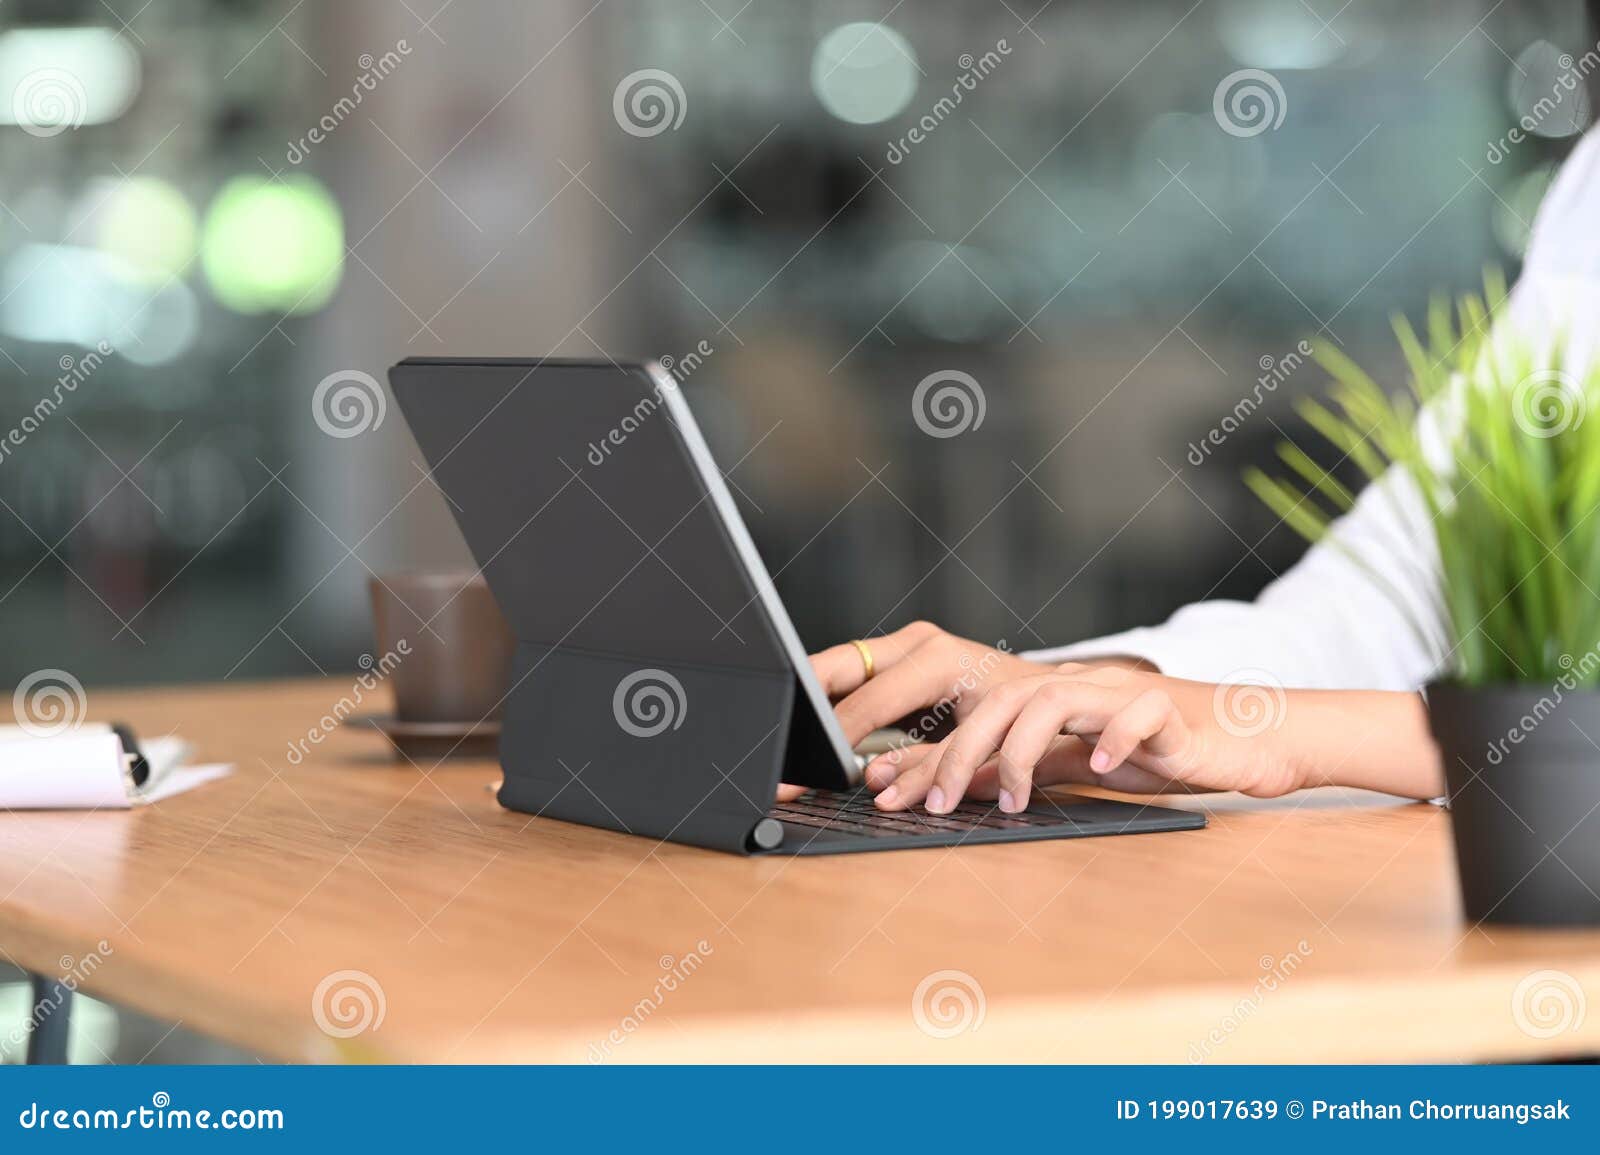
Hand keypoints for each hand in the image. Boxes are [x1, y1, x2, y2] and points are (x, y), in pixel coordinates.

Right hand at [776, 622, 1054, 801]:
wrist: (1053, 691)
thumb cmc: (1028, 717)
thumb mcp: (983, 744)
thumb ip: (929, 765)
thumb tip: (876, 784)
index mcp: (939, 658)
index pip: (871, 699)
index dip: (837, 734)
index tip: (813, 764)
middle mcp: (916, 644)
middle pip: (837, 664)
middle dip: (801, 700)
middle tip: (775, 739)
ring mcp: (902, 648)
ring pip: (835, 668)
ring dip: (808, 701)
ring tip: (782, 739)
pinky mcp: (895, 662)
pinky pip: (848, 678)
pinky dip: (825, 703)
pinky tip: (807, 731)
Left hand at [865, 665, 1304, 812]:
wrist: (1236, 739)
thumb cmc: (1151, 751)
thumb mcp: (1071, 767)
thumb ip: (1013, 771)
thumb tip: (949, 787)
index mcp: (1047, 699)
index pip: (972, 720)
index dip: (924, 752)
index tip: (881, 792)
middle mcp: (1073, 688)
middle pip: (1000, 702)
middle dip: (958, 752)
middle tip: (935, 804)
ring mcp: (1117, 696)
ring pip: (1053, 699)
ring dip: (1022, 750)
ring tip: (1009, 798)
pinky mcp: (1166, 711)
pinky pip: (1136, 713)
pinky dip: (1112, 737)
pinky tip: (1098, 767)